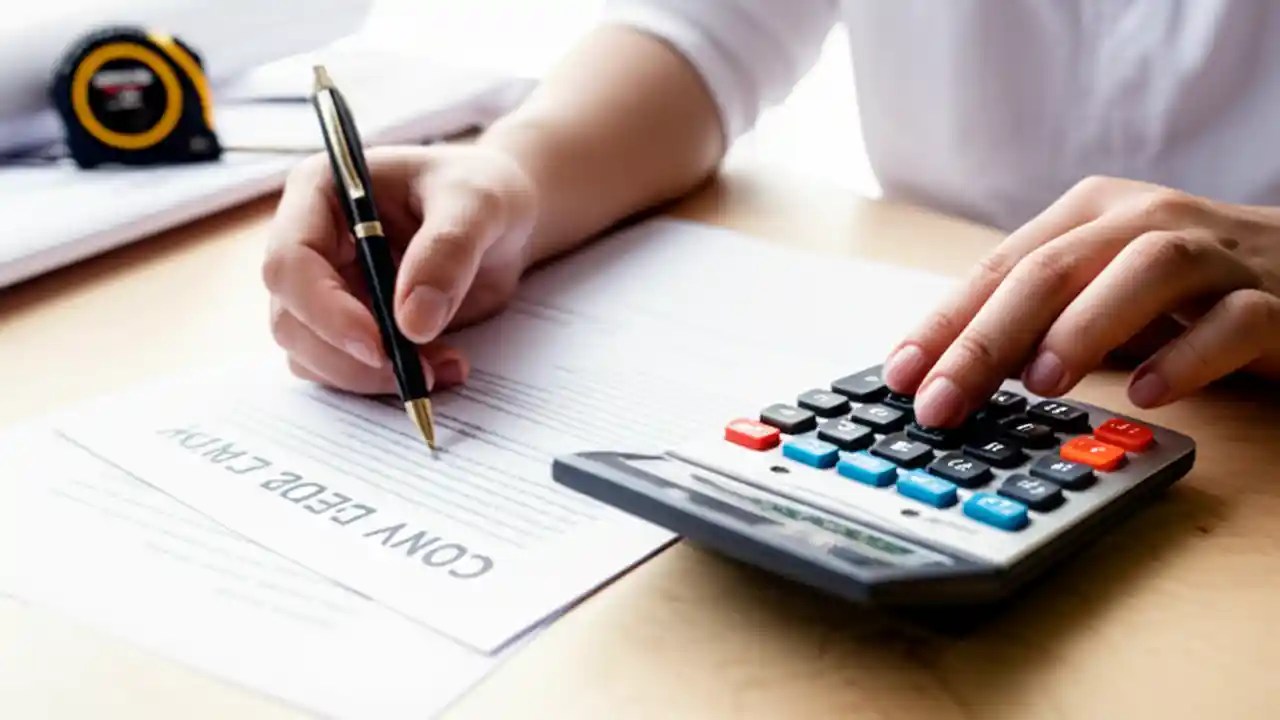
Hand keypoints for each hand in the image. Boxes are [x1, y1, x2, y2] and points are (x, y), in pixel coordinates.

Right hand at [263, 145, 536, 393]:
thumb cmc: (483, 192)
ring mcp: (324, 289)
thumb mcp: (478, 205)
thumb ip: (448, 252)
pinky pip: (345, 370)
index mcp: (320, 192)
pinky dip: (387, 382)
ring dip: (371, 377)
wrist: (503, 221)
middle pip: (291, 319)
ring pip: (311, 354)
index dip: (326, 309)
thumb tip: (412, 323)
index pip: (290, 261)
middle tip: (418, 373)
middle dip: (350, 357)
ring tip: (445, 366)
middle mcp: (309, 243)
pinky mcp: (348, 326)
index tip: (379, 344)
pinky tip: (442, 367)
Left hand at [883, 175, 1279, 425]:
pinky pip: (1232, 322)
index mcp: (1091, 215)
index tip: (902, 377)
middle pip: (1054, 269)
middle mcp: (1147, 221)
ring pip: (1144, 273)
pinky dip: (1188, 357)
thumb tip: (946, 378)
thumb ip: (1033, 321)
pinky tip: (1148, 395)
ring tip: (1040, 382)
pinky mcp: (1274, 300)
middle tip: (944, 400)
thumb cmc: (1183, 289)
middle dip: (987, 338)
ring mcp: (1214, 256)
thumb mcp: (1096, 292)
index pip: (1000, 267)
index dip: (946, 323)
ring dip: (1085, 327)